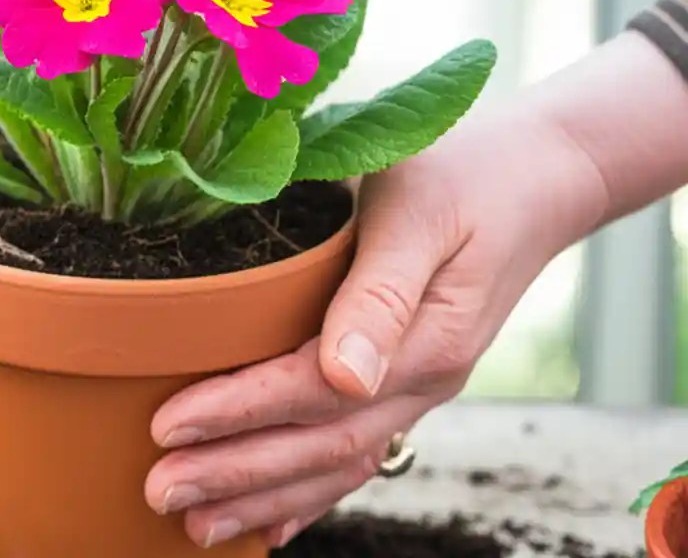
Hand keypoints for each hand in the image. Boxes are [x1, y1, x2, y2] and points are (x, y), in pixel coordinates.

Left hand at [142, 102, 608, 548]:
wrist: (538, 176)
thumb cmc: (463, 175)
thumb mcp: (419, 214)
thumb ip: (381, 294)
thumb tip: (346, 375)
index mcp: (424, 338)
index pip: (312, 391)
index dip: (238, 412)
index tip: (169, 427)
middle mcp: (422, 378)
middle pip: (319, 445)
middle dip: (236, 473)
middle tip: (159, 491)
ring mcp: (417, 387)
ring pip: (336, 463)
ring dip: (264, 498)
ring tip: (198, 524)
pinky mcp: (407, 381)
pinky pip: (358, 452)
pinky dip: (310, 493)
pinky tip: (270, 522)